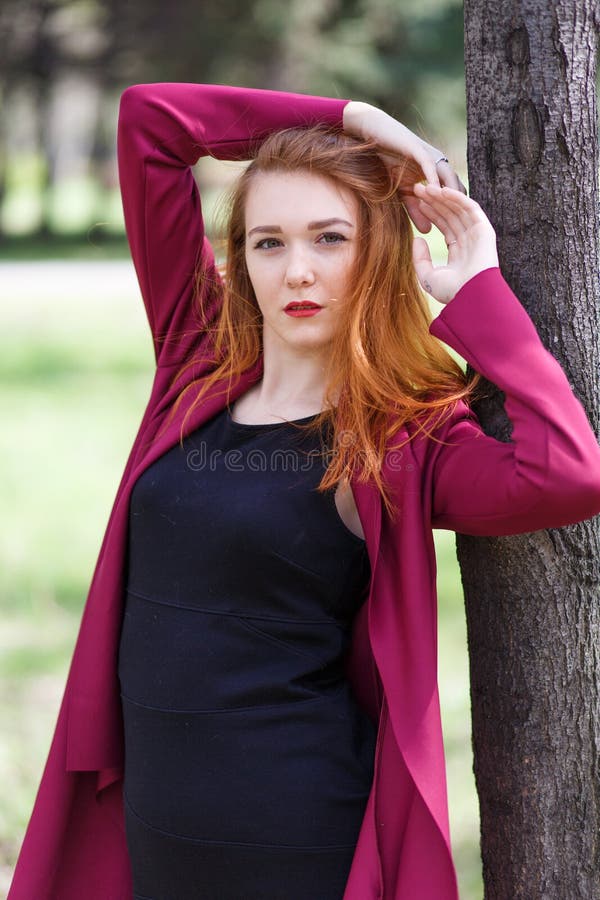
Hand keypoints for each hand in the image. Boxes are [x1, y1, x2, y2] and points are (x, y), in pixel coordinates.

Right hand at [342, 101, 465, 232]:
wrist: (374, 137)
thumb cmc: (389, 163)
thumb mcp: (404, 193)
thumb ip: (416, 210)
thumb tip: (428, 231)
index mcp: (438, 174)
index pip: (455, 194)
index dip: (458, 211)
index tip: (461, 231)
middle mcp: (439, 164)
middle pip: (457, 186)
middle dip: (460, 206)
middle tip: (463, 226)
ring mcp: (430, 156)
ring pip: (448, 176)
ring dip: (451, 194)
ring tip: (454, 213)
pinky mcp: (419, 149)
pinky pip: (430, 166)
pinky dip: (433, 179)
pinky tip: (435, 193)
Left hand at [411, 183, 499, 304]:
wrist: (470, 295)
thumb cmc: (451, 292)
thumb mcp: (427, 277)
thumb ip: (420, 259)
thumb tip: (417, 238)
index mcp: (458, 253)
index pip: (444, 226)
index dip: (431, 213)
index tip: (416, 202)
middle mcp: (469, 242)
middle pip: (450, 215)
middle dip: (434, 201)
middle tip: (417, 189)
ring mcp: (477, 236)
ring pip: (458, 210)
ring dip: (443, 197)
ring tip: (426, 187)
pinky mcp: (485, 230)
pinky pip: (471, 209)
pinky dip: (457, 198)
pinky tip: (442, 191)